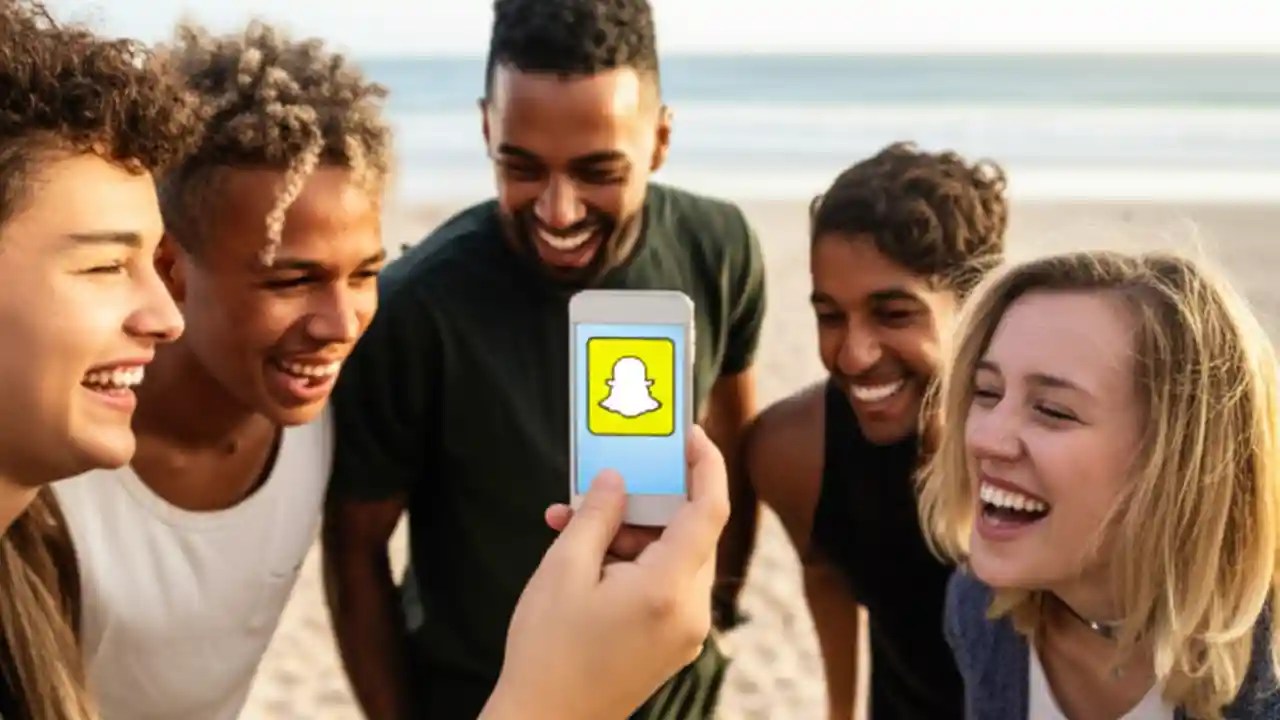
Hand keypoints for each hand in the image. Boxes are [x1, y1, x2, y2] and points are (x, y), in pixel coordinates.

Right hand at [479, 425, 728, 719]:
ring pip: (672, 557)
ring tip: (570, 525)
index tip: (689, 434)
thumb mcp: (564, 570)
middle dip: (645, 501)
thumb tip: (618, 478)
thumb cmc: (548, 652)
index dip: (706, 463)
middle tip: (602, 482)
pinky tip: (585, 556)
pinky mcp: (671, 642)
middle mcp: (690, 611)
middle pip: (688, 532)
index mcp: (670, 590)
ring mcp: (684, 631)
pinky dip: (631, 562)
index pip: (711, 509)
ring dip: (628, 534)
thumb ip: (597, 515)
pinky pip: (662, 584)